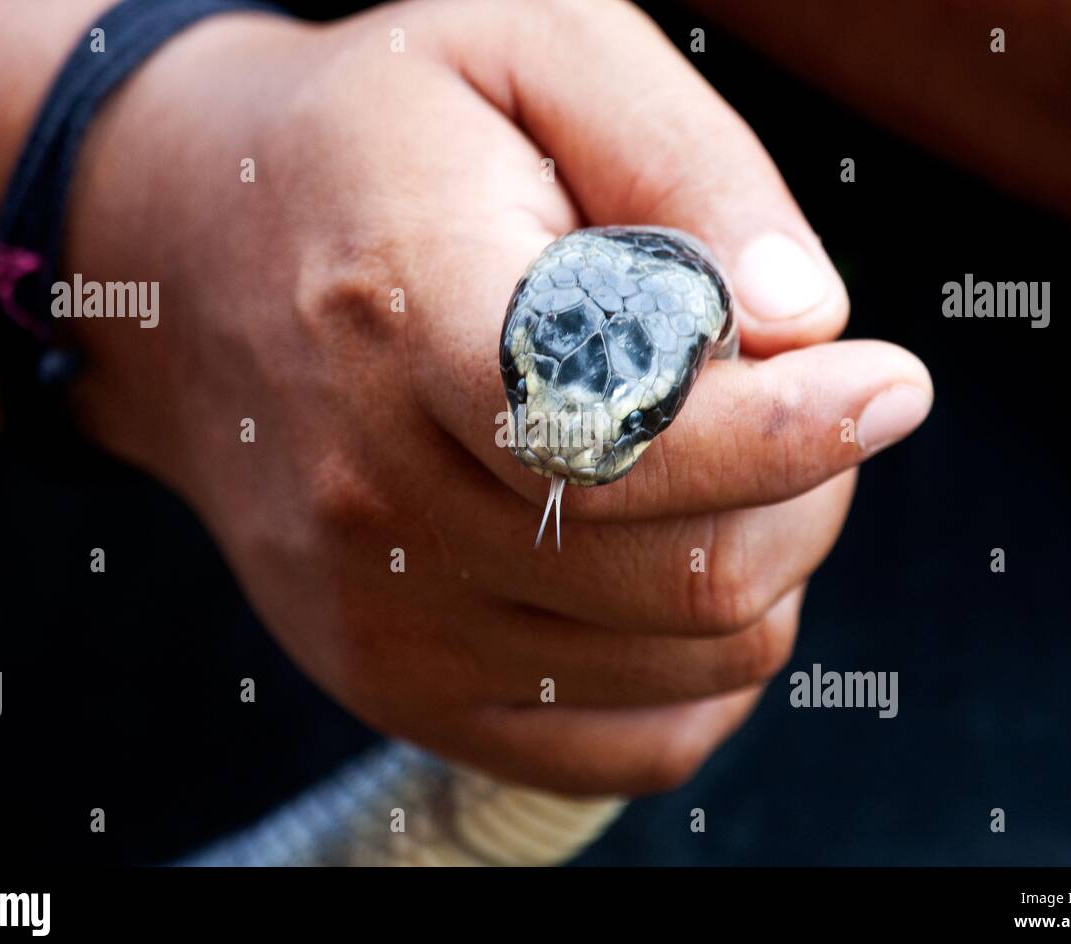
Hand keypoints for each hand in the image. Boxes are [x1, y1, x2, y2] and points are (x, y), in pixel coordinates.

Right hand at [64, 0, 931, 794]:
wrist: (181, 265)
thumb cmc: (373, 143)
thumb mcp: (528, 46)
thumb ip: (683, 161)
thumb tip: (805, 319)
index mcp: (407, 312)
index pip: (623, 431)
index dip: (790, 428)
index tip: (889, 381)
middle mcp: (374, 492)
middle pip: (688, 572)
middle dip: (805, 490)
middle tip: (795, 402)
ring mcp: (380, 612)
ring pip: (686, 659)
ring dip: (762, 565)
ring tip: (712, 465)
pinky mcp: (393, 680)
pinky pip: (624, 746)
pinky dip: (700, 671)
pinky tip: (671, 566)